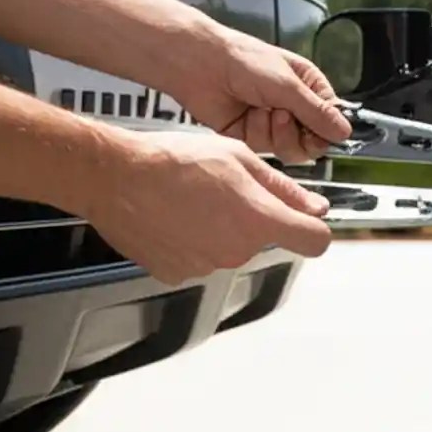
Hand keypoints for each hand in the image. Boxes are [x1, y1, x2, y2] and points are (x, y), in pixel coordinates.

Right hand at [84, 131, 333, 284]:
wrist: (115, 176)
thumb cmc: (175, 160)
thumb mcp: (240, 158)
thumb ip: (284, 188)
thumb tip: (315, 207)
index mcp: (259, 219)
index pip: (314, 241)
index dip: (314, 230)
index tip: (306, 221)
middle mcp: (237, 250)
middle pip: (265, 240)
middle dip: (255, 218)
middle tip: (227, 191)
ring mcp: (206, 266)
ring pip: (231, 249)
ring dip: (223, 229)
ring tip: (195, 200)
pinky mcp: (177, 273)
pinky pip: (199, 258)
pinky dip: (194, 242)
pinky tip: (176, 218)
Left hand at [174, 28, 351, 163]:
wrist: (201, 67)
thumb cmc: (244, 62)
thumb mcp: (287, 85)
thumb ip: (317, 112)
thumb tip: (344, 132)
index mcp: (309, 87)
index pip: (332, 117)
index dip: (329, 128)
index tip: (323, 131)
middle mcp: (294, 106)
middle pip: (315, 139)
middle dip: (301, 133)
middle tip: (287, 117)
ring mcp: (274, 122)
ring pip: (293, 148)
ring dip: (280, 133)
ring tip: (266, 112)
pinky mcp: (254, 136)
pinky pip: (268, 148)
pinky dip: (260, 133)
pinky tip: (249, 115)